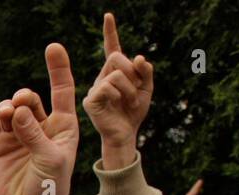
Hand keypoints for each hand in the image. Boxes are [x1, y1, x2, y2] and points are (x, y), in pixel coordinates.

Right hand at [0, 43, 78, 194]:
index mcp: (62, 127)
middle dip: (22, 98)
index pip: (62, 91)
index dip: (58, 69)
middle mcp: (40, 127)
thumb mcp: (50, 161)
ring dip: (5, 108)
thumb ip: (35, 135)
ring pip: (10, 109)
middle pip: (30, 99)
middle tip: (16, 107)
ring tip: (3, 116)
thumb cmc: (49, 189)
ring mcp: (18, 135)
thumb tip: (16, 112)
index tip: (52, 48)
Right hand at [83, 13, 152, 170]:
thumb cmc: (134, 114)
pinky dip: (120, 94)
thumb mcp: (147, 89)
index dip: (110, 32)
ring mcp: (95, 88)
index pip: (112, 49)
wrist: (126, 135)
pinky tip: (119, 104)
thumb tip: (138, 57)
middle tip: (136, 90)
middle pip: (117, 58)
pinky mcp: (91, 100)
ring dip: (131, 87)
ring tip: (131, 102)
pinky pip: (108, 86)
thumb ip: (145, 72)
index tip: (108, 15)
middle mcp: (102, 77)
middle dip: (132, 72)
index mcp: (114, 73)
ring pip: (116, 73)